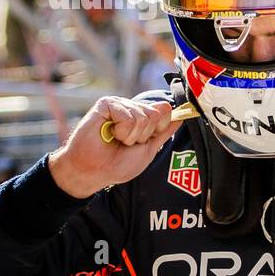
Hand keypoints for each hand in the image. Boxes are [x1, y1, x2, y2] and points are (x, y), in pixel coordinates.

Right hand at [48, 97, 181, 198]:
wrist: (92, 171)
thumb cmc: (116, 164)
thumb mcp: (148, 150)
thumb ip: (164, 132)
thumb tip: (181, 116)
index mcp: (141, 116)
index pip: (165, 112)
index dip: (158, 130)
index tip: (141, 142)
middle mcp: (131, 107)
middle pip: (155, 114)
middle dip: (143, 136)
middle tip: (125, 143)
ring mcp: (119, 104)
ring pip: (142, 116)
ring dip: (131, 136)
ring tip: (116, 140)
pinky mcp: (106, 104)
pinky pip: (127, 116)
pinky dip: (121, 131)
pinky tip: (108, 134)